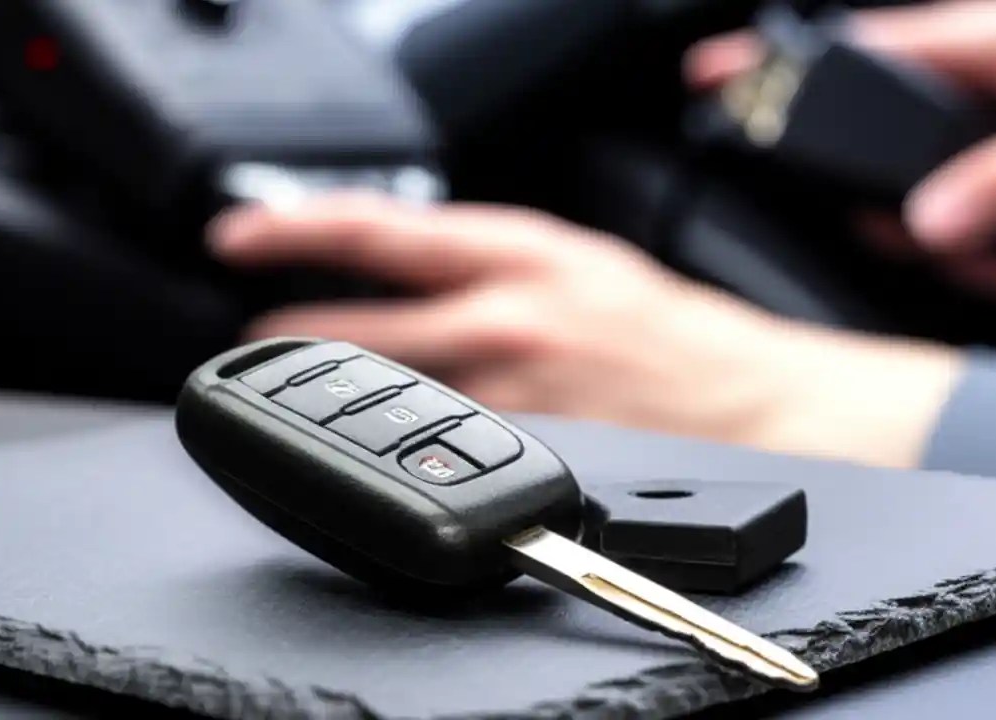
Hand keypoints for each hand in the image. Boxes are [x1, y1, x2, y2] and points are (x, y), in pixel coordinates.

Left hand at [207, 194, 962, 467]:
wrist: (756, 404)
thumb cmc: (673, 336)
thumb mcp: (577, 263)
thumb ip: (493, 265)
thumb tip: (417, 267)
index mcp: (522, 254)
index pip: (379, 228)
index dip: (294, 228)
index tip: (239, 233)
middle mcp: (506, 318)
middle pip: (358, 321)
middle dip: (291, 327)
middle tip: (255, 330)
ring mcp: (508, 393)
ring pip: (384, 389)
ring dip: (336, 389)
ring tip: (305, 387)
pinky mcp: (523, 454)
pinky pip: (434, 443)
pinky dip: (398, 434)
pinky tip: (390, 434)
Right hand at [687, 0, 995, 307]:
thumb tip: (925, 224)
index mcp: (981, 48)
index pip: (850, 49)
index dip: (771, 60)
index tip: (707, 78)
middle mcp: (979, 88)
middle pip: (883, 160)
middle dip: (914, 223)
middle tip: (959, 247)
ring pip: (932, 208)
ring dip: (975, 251)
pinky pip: (978, 227)